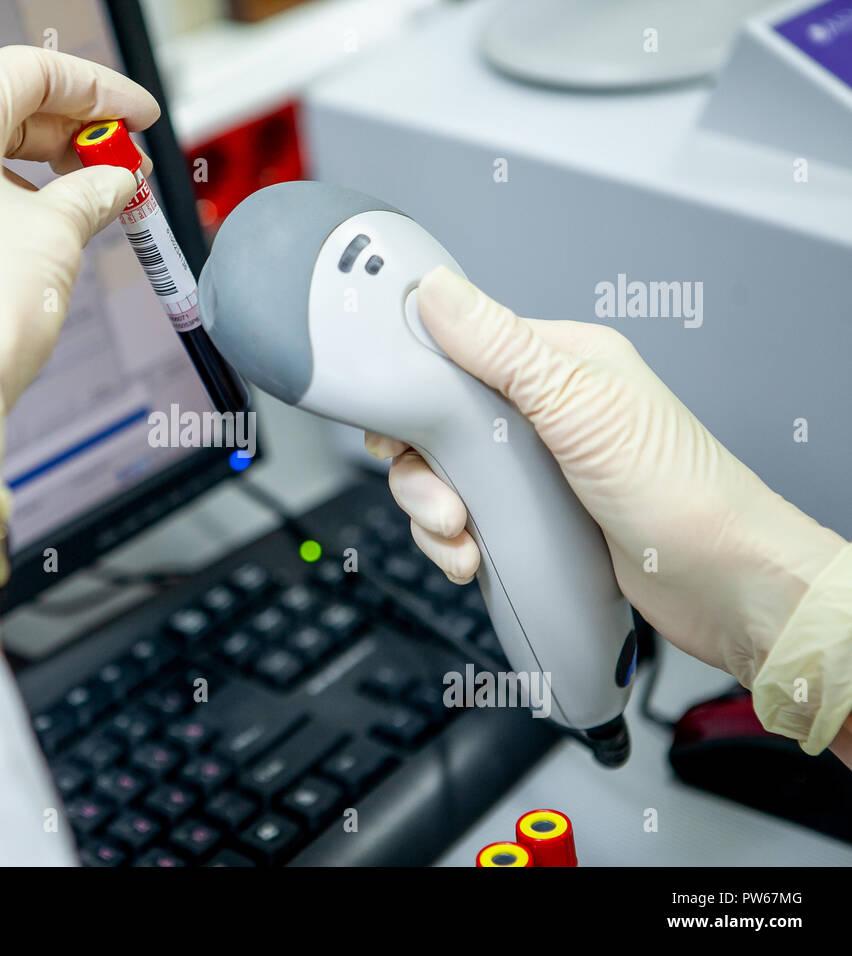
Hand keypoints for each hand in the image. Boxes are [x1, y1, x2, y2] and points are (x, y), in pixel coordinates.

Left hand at [0, 46, 159, 550]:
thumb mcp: (56, 238)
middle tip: (124, 164)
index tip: (133, 113)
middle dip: (72, 137)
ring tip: (94, 207)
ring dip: (44, 179)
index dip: (95, 88)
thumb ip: (91, 194)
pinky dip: (10, 213)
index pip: (25, 75)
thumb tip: (111, 184)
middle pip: (1, 118)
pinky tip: (48, 242)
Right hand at [367, 267, 849, 750]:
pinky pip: (463, 520)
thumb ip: (502, 348)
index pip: (457, 351)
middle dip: (421, 468)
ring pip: (443, 478)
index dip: (415, 384)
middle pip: (438, 423)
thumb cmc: (680, 491)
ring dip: (434, 512)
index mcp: (558, 364)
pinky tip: (472, 557)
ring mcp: (534, 469)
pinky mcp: (530, 519)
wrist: (722, 586)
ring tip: (459, 536)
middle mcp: (543, 412)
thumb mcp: (581, 406)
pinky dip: (454, 543)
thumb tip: (438, 290)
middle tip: (441, 497)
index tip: (394, 421)